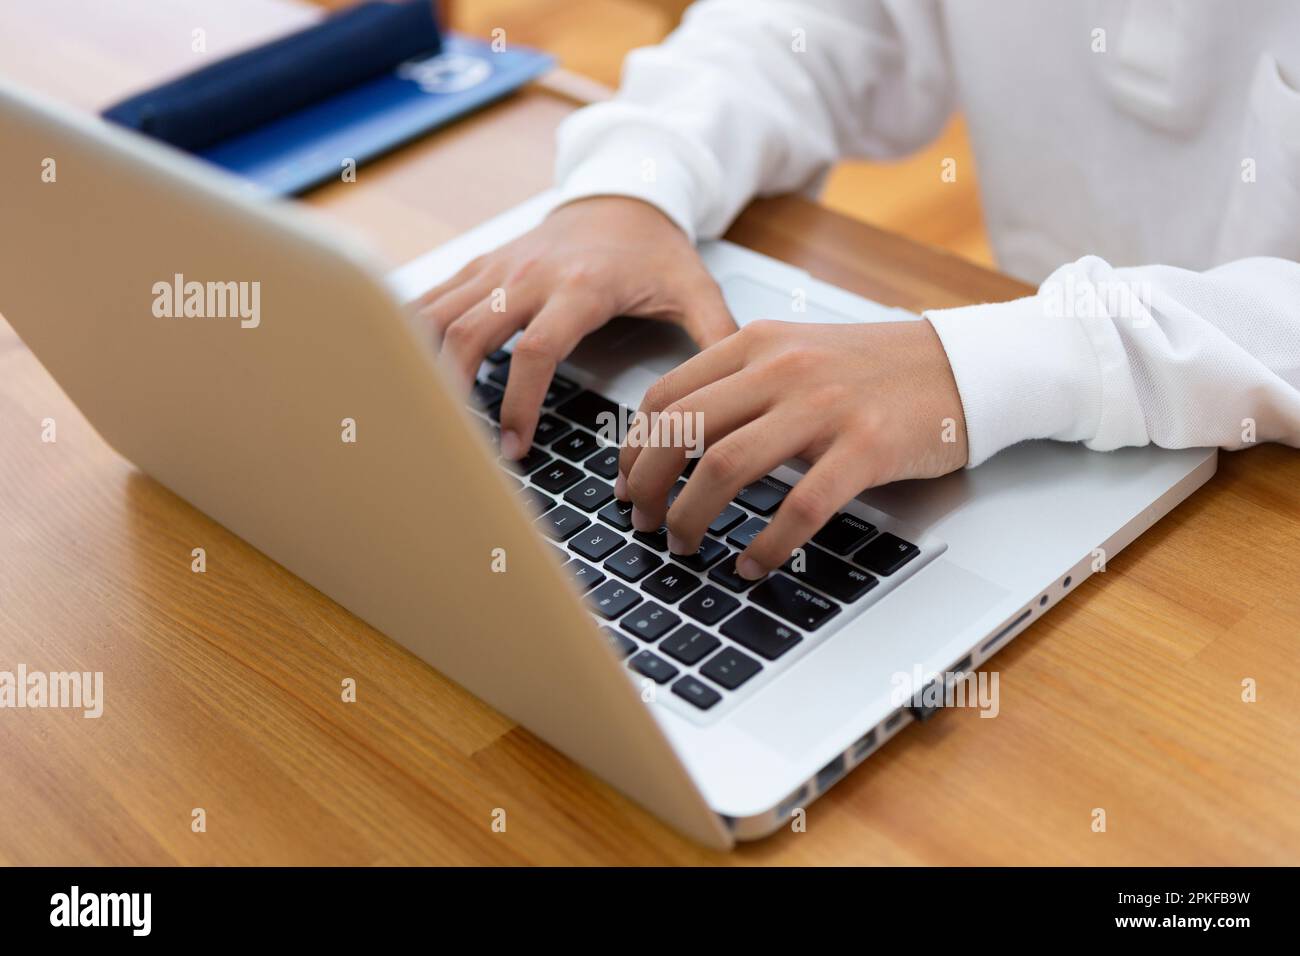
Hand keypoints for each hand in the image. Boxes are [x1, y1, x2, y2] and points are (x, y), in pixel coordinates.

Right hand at [416, 196, 736, 458]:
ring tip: (421, 415)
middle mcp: (530, 275)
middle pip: (468, 335)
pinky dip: (409, 330)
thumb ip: (715, 341)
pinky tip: (401, 367)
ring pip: (436, 314)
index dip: (519, 403)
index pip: (536, 350)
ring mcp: (499, 267)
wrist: (624, 191)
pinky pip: (431, 297)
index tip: (514, 447)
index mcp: (581, 287)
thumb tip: (724, 401)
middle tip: (457, 442)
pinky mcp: (481, 265)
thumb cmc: (656, 249)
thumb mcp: (695, 290)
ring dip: (421, 364)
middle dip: (454, 393)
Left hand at [618, 319, 967, 578]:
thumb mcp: (794, 355)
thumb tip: (674, 440)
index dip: (632, 448)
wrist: (958, 365)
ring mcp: (824, 407)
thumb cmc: (872, 369)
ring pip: (725, 468)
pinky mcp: (865, 448)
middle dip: (646, 486)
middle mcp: (782, 369)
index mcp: (757, 344)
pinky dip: (766, 545)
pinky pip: (799, 507)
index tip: (624, 483)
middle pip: (681, 431)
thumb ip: (739, 384)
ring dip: (691, 518)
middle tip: (642, 522)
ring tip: (684, 545)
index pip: (666, 396)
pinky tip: (752, 564)